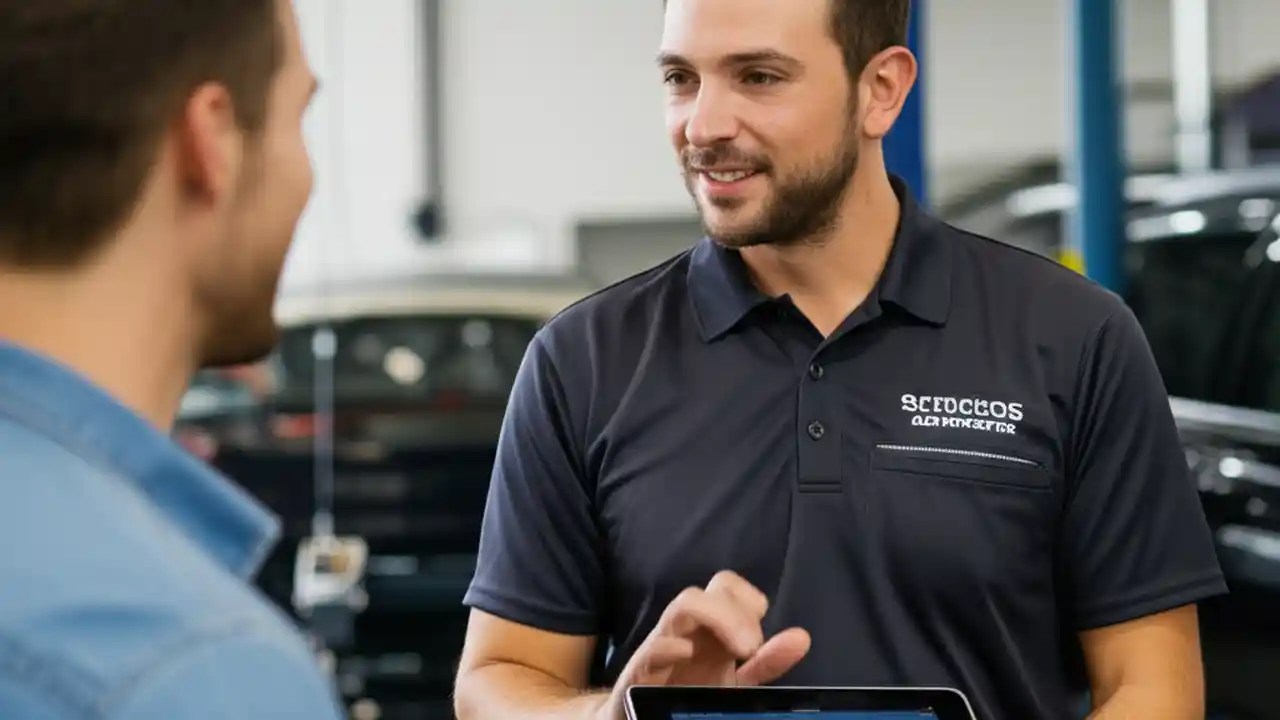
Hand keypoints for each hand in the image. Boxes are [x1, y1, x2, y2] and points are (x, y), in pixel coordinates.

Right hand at [598, 571, 810, 719]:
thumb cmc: (688, 695)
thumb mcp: (734, 682)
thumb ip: (765, 662)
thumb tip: (801, 637)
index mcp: (708, 628)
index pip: (728, 586)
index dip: (749, 602)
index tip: (758, 643)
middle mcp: (685, 630)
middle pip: (709, 588)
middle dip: (736, 609)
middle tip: (751, 648)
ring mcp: (661, 648)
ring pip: (684, 605)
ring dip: (716, 616)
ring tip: (740, 648)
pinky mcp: (638, 675)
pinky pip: (651, 652)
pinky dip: (668, 647)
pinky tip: (686, 653)